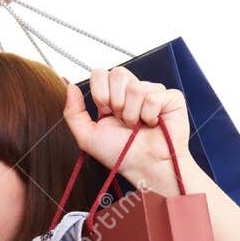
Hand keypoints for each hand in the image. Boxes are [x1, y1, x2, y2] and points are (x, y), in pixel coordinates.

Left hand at [62, 67, 193, 194]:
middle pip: (117, 73)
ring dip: (132, 114)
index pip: (100, 73)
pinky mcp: (171, 97)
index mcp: (112, 96)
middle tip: (121, 120)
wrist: (143, 167)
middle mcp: (132, 90)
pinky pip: (154, 96)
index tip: (105, 113)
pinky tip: (153, 124)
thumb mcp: (87, 136)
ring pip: (135, 87)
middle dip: (115, 102)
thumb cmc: (119, 154)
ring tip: (137, 126)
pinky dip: (149, 115)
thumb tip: (68, 84)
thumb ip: (73, 112)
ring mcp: (152, 92)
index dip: (100, 93)